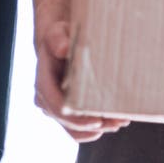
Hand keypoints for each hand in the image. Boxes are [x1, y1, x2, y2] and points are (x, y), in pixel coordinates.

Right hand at [34, 20, 129, 141]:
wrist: (59, 43)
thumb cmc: (60, 37)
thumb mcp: (57, 33)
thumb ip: (57, 39)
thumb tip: (63, 49)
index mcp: (43, 83)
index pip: (57, 107)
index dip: (76, 118)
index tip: (97, 120)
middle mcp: (47, 100)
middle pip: (68, 122)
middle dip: (93, 126)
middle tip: (117, 122)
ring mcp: (57, 107)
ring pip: (74, 129)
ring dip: (97, 129)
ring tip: (120, 122)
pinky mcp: (67, 110)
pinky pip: (78, 127)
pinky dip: (95, 128)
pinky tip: (112, 123)